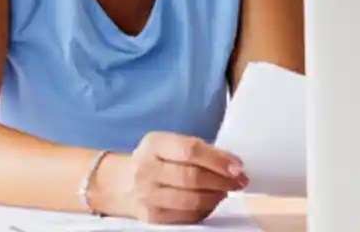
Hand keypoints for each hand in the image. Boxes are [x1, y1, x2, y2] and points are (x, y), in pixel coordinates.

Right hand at [92, 132, 248, 223]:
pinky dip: (205, 210)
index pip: (190, 150)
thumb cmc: (155, 159)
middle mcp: (147, 169)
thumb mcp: (169, 144)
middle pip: (192, 177)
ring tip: (227, 191)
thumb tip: (233, 164)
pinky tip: (212, 201)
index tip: (238, 166)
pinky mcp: (151, 216)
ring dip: (216, 196)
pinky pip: (185, 216)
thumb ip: (199, 150)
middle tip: (240, 181)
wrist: (120, 182)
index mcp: (154, 144)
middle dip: (222, 180)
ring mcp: (147, 195)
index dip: (218, 159)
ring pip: (190, 200)